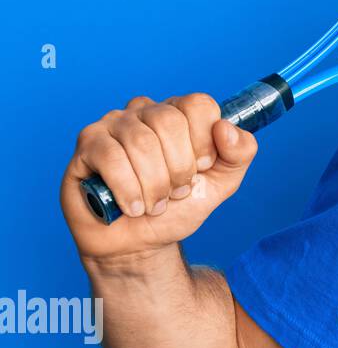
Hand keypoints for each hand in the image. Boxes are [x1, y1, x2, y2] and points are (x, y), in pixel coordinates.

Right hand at [60, 93, 257, 265]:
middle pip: (168, 121)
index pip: (198, 104)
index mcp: (179, 113)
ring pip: (141, 143)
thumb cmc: (177, 208)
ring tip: (154, 204)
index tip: (201, 169)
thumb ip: (239, 154)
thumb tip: (225, 127)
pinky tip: (132, 207)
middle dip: (179, 168)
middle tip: (176, 192)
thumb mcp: (221, 183)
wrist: (139, 243)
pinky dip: (128, 190)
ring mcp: (114, 124)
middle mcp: (146, 111)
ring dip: (154, 185)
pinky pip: (112, 158)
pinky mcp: (88, 144)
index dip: (203, 141)